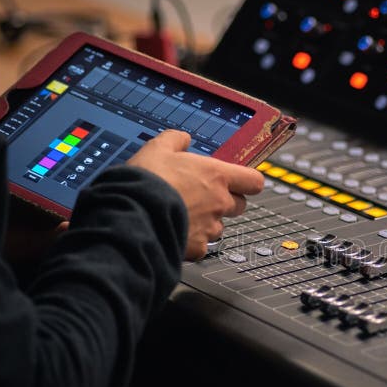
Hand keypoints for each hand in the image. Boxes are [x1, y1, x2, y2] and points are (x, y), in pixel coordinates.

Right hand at [127, 130, 263, 259]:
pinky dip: (191, 241)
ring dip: (207, 223)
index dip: (247, 182)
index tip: (238, 181)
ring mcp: (210, 227)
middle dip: (226, 202)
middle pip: (239, 205)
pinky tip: (174, 231)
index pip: (253, 181)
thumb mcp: (158, 149)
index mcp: (216, 176)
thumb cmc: (147, 181)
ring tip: (183, 215)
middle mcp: (219, 203)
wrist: (133, 214)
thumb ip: (175, 140)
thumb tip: (182, 138)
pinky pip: (201, 246)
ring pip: (218, 227)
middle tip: (203, 197)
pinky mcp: (197, 248)